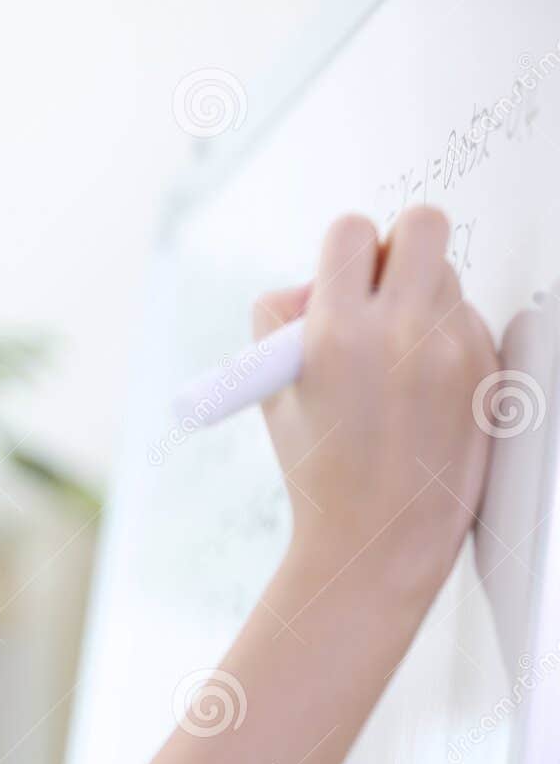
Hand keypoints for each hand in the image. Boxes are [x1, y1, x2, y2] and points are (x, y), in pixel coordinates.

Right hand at [254, 207, 496, 605]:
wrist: (379, 538)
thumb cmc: (320, 471)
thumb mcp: (274, 393)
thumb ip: (284, 322)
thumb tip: (314, 283)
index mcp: (338, 335)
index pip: (352, 232)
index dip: (342, 251)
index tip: (338, 277)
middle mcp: (404, 333)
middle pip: (422, 225)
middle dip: (397, 247)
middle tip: (379, 288)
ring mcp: (456, 351)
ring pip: (448, 276)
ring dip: (420, 297)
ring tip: (393, 358)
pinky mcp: (489, 371)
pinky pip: (469, 322)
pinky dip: (443, 340)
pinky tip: (419, 390)